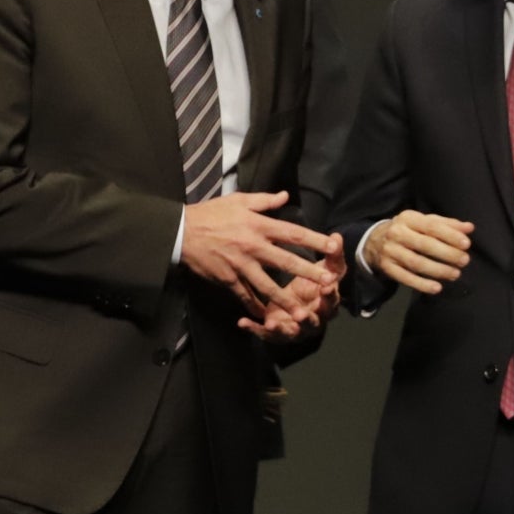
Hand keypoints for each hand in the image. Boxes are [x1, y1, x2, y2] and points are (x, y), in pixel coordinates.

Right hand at [180, 190, 336, 312]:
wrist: (181, 232)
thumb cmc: (210, 214)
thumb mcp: (237, 200)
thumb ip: (264, 201)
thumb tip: (285, 196)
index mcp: (258, 226)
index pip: (292, 233)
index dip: (314, 240)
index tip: (333, 246)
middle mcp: (253, 247)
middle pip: (286, 262)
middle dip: (308, 273)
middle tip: (328, 283)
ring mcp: (240, 265)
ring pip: (267, 286)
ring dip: (285, 301)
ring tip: (301, 313)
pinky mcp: (227, 279)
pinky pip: (244, 295)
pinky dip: (255, 307)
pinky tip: (266, 316)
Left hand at [237, 251, 343, 341]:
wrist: (297, 302)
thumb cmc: (313, 282)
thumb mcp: (323, 267)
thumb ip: (331, 254)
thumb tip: (337, 235)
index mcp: (327, 302)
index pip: (332, 300)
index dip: (330, 295)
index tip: (326, 287)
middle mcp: (315, 318)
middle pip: (314, 321)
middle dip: (308, 319)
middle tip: (301, 315)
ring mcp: (296, 328)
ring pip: (291, 332)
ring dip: (281, 329)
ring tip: (271, 324)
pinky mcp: (278, 333)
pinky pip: (266, 334)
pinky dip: (255, 329)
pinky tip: (242, 322)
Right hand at [360, 210, 474, 295]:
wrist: (374, 241)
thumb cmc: (408, 230)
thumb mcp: (424, 222)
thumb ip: (447, 224)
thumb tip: (469, 228)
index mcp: (408, 218)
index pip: (431, 226)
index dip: (450, 235)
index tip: (466, 244)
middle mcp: (397, 233)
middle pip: (425, 245)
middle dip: (447, 254)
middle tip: (464, 261)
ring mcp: (390, 251)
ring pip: (416, 263)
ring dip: (438, 270)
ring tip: (455, 274)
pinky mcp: (387, 267)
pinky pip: (405, 278)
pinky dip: (422, 284)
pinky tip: (437, 288)